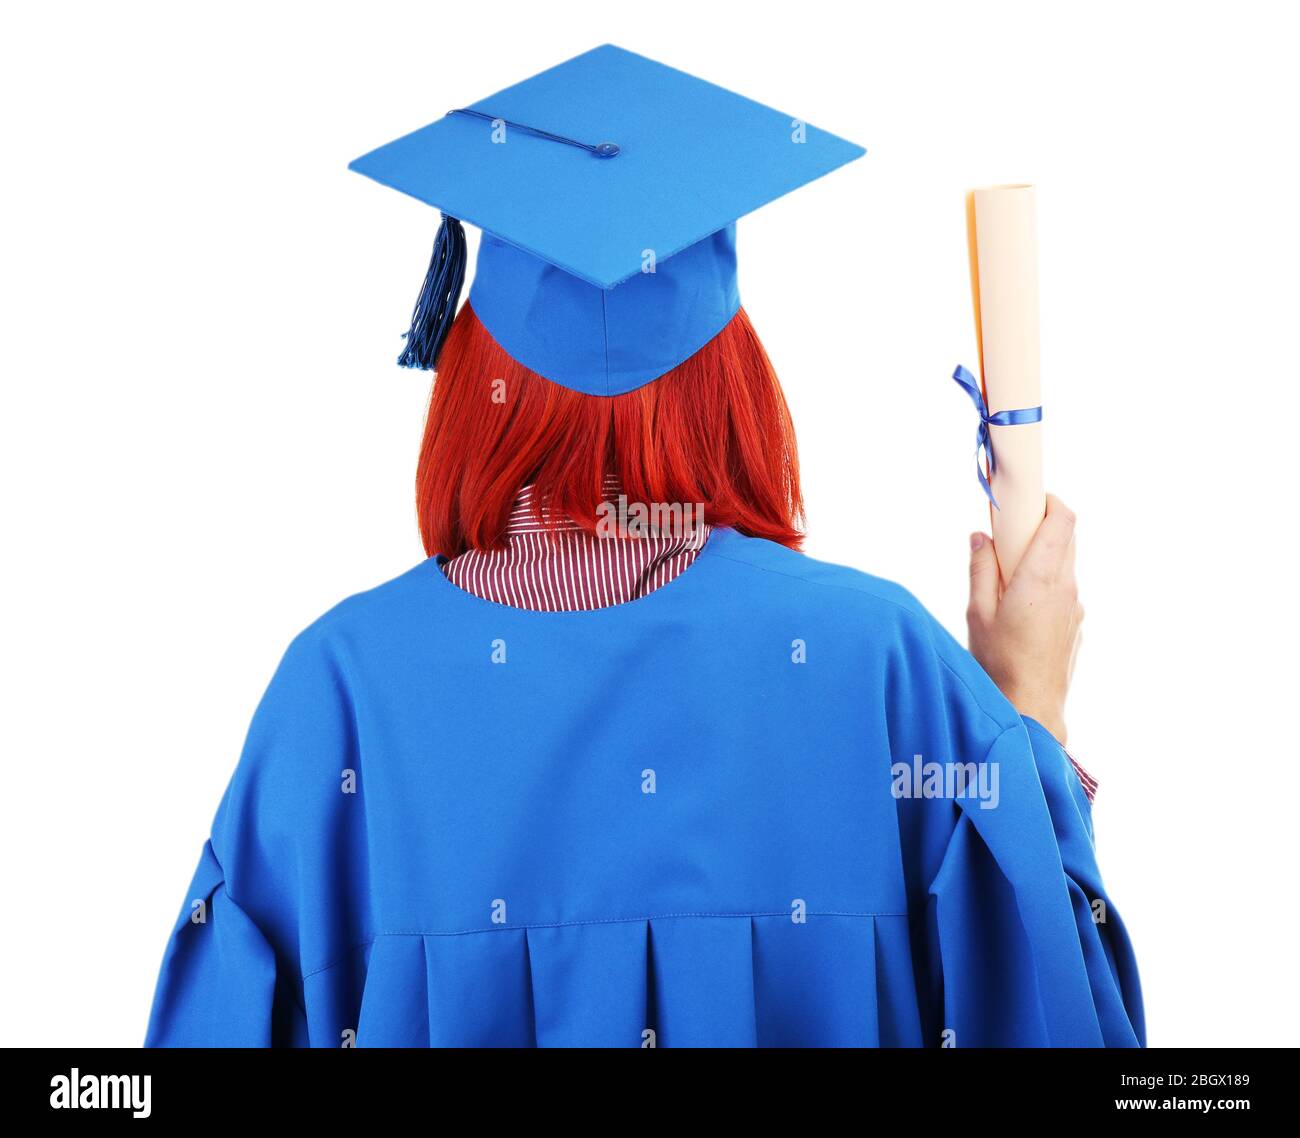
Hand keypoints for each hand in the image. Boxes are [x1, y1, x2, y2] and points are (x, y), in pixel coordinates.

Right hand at [967, 495, 1082, 745]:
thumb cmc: (999, 662)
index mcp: (1040, 577)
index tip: (1026, 498)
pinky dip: (1045, 581)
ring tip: (1007, 572)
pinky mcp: (1074, 622)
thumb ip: (980, 569)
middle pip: (1066, 536)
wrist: (1032, 707)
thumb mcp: (977, 612)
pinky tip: (1018, 604)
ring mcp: (1074, 605)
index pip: (1061, 519)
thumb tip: (980, 537)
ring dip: (1041, 555)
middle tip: (1009, 530)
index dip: (1048, 500)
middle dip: (1040, 524)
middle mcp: (1065, 586)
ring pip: (1064, 563)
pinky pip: (1063, 588)